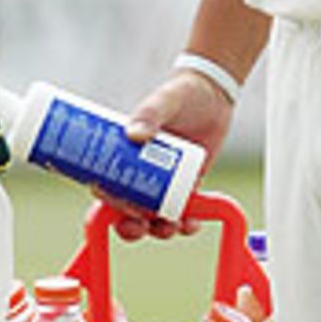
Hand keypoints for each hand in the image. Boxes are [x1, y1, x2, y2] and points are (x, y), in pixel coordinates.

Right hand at [96, 70, 234, 242]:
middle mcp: (142, 171)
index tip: (112, 204)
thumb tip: (133, 135)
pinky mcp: (188, 184)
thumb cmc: (181, 92)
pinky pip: (182, 212)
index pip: (107, 183)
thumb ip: (149, 114)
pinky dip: (185, 224)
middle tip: (136, 227)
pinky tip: (190, 225)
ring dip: (157, 229)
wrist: (215, 92)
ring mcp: (165, 180)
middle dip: (128, 225)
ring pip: (153, 216)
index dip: (105, 199)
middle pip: (126, 209)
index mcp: (126, 153)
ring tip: (168, 228)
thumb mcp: (163, 100)